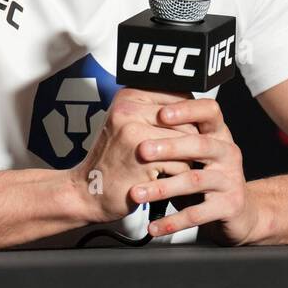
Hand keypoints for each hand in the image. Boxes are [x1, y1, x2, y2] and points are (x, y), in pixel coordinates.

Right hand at [70, 86, 197, 223]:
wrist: (87, 192)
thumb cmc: (114, 160)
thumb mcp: (129, 125)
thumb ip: (158, 112)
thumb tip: (200, 108)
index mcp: (128, 95)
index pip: (180, 97)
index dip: (191, 119)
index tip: (186, 134)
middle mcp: (129, 109)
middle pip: (187, 120)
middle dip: (191, 143)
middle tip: (180, 157)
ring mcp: (134, 133)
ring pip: (188, 143)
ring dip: (187, 160)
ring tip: (171, 168)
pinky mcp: (142, 159)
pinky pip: (182, 165)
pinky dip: (179, 177)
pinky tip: (163, 180)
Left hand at [133, 97, 261, 245]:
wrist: (240, 213)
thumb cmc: (207, 178)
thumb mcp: (194, 154)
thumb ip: (175, 138)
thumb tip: (136, 121)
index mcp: (218, 134)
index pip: (208, 111)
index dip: (187, 110)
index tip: (161, 113)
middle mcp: (227, 152)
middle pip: (200, 144)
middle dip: (168, 147)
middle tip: (142, 150)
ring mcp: (230, 180)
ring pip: (194, 180)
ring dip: (162, 187)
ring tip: (137, 193)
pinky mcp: (229, 206)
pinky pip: (197, 214)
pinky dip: (172, 221)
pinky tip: (154, 226)